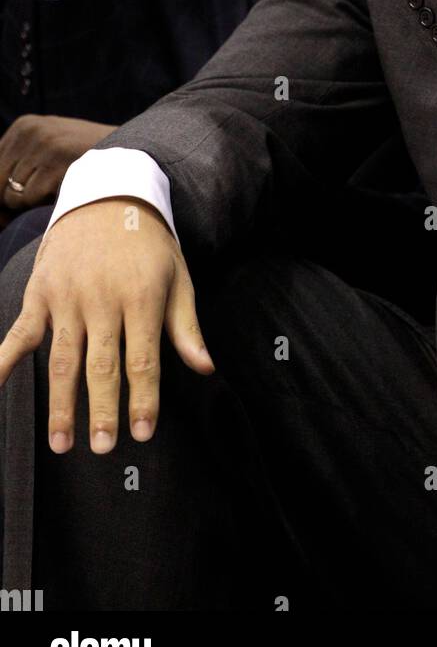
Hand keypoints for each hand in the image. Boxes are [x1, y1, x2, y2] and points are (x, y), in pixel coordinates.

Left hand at [0, 116, 114, 211]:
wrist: (132, 153)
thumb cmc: (87, 160)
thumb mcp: (49, 150)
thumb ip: (20, 166)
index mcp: (25, 125)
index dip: (1, 186)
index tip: (12, 201)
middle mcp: (29, 131)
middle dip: (8, 199)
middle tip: (27, 208)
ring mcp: (42, 145)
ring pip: (9, 193)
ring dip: (28, 202)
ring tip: (56, 191)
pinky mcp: (54, 163)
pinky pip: (27, 199)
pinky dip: (42, 204)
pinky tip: (64, 191)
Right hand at [0, 198, 213, 451]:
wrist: (107, 197)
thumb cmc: (148, 245)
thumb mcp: (177, 278)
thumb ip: (186, 326)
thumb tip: (206, 368)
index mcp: (141, 298)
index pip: (142, 359)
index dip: (143, 399)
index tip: (143, 434)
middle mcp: (102, 300)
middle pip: (102, 366)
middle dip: (102, 411)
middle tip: (103, 449)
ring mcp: (67, 297)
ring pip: (63, 359)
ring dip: (61, 404)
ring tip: (62, 443)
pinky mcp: (41, 293)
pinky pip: (20, 333)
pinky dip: (4, 361)